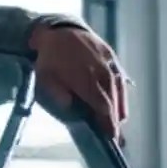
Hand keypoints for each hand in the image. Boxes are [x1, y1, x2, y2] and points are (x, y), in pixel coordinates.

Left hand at [30, 24, 128, 139]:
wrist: (59, 30)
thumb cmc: (50, 58)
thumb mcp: (45, 77)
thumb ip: (58, 93)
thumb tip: (72, 108)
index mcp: (85, 80)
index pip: (102, 107)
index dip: (108, 123)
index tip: (111, 137)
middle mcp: (101, 73)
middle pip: (113, 101)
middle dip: (115, 120)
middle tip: (116, 136)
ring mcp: (109, 64)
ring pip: (119, 91)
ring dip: (120, 108)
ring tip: (118, 122)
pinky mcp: (112, 57)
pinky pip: (120, 78)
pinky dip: (121, 92)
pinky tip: (119, 101)